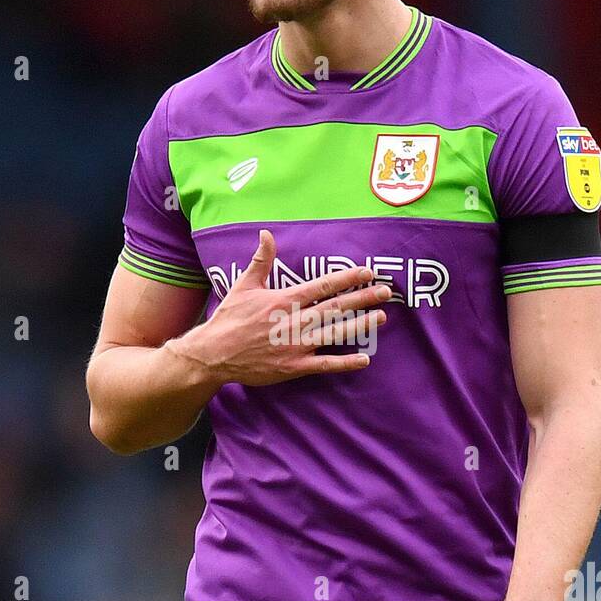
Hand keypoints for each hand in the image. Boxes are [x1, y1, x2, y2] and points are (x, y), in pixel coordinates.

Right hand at [172, 229, 390, 387]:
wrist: (214, 353)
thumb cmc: (229, 318)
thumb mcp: (244, 286)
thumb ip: (261, 260)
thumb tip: (266, 234)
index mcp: (284, 300)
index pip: (323, 286)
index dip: (347, 278)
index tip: (367, 272)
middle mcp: (294, 321)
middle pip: (336, 307)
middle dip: (363, 299)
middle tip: (386, 292)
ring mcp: (296, 345)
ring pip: (335, 333)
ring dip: (360, 325)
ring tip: (381, 318)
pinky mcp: (294, 366)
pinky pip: (324, 364)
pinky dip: (345, 362)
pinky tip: (364, 359)